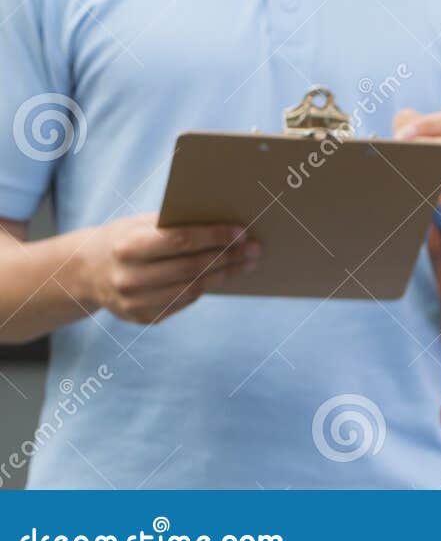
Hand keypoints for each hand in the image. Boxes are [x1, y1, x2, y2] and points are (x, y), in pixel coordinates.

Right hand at [81, 213, 257, 324]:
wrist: (85, 272)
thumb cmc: (125, 238)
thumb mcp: (140, 223)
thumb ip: (175, 223)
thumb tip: (224, 222)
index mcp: (127, 247)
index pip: (180, 240)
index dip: (215, 236)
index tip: (242, 232)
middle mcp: (128, 278)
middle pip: (191, 267)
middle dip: (228, 257)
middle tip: (255, 249)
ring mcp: (133, 303)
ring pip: (192, 288)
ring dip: (224, 275)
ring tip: (246, 263)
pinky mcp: (141, 318)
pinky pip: (183, 302)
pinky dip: (205, 288)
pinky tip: (222, 276)